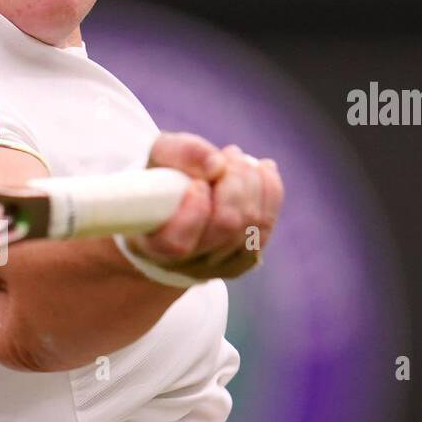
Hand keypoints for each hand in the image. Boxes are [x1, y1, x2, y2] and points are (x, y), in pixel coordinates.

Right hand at [129, 132, 282, 281]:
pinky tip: (260, 171)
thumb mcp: (160, 158)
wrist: (172, 208)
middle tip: (228, 154)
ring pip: (251, 226)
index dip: (195, 208)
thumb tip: (218, 165)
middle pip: (225, 227)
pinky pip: (266, 227)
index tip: (197, 182)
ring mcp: (215, 268)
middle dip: (235, 182)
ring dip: (252, 181)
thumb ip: (181, 153)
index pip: (177, 244)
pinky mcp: (241, 263)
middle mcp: (183, 265)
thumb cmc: (163, 182)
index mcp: (151, 245)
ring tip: (237, 158)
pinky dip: (269, 192)